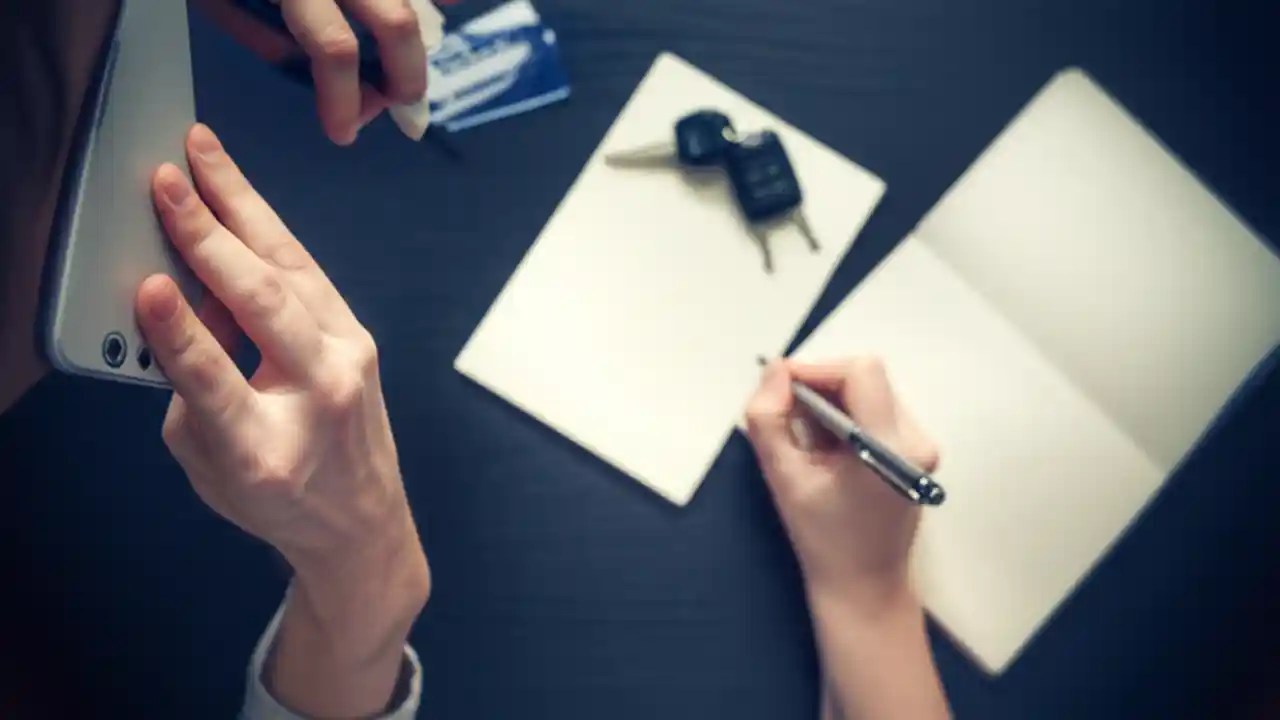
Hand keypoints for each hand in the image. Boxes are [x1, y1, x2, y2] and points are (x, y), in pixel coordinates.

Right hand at [135, 124, 427, 715]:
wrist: (362, 524)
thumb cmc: (276, 499)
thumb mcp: (208, 467)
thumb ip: (189, 392)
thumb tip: (180, 306)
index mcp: (266, 449)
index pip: (217, 380)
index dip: (181, 332)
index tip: (148, 286)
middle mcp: (322, 395)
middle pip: (265, 304)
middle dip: (211, 234)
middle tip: (168, 178)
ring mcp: (351, 360)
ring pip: (294, 269)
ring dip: (244, 207)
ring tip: (204, 155)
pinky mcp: (358, 336)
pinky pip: (308, 273)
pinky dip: (270, 231)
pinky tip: (240, 196)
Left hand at [194, 0, 442, 144]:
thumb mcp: (220, 4)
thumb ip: (264, 35)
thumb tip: (318, 76)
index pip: (334, 48)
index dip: (344, 101)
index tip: (342, 133)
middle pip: (396, 22)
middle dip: (404, 76)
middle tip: (393, 104)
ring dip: (417, 35)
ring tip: (407, 61)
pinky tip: (450, 5)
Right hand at [745, 358, 939, 609]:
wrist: (864, 588)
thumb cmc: (823, 540)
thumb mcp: (784, 480)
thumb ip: (770, 420)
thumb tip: (774, 370)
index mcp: (891, 448)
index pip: (861, 373)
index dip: (815, 370)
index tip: (780, 390)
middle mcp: (917, 439)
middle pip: (865, 378)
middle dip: (819, 387)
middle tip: (785, 415)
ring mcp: (920, 445)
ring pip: (869, 392)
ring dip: (830, 402)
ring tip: (804, 438)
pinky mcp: (914, 451)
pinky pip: (874, 411)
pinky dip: (843, 417)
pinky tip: (825, 449)